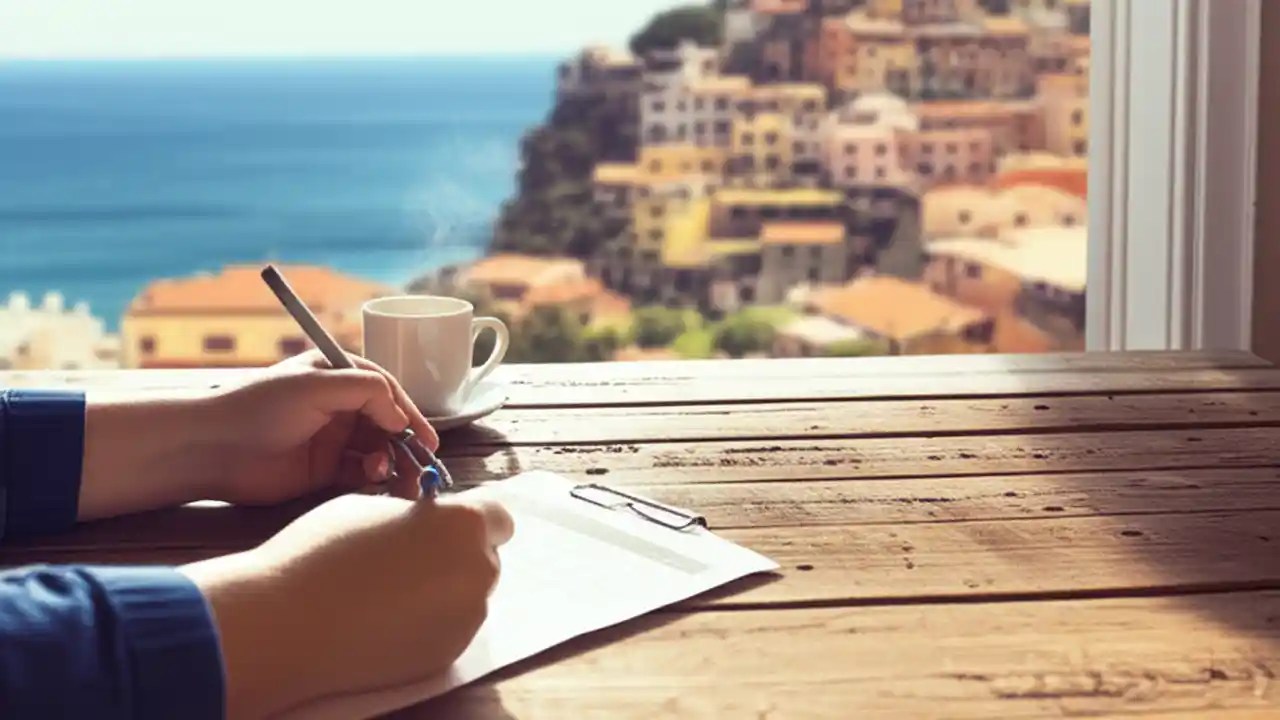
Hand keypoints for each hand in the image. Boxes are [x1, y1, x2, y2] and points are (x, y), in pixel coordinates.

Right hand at [180, 492, 514, 718]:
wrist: (287, 623)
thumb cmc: (323, 550)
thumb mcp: (373, 506)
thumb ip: (416, 514)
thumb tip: (427, 522)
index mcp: (464, 525)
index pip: (498, 519)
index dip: (472, 521)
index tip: (444, 527)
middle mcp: (477, 571)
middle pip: (485, 558)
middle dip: (458, 556)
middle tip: (411, 560)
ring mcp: (466, 619)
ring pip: (468, 596)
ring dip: (445, 591)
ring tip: (391, 593)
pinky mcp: (446, 655)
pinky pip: (450, 629)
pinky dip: (429, 623)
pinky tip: (386, 621)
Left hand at [204, 350, 439, 504]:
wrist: (211, 448)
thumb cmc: (259, 406)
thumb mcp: (317, 385)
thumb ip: (366, 392)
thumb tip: (401, 418)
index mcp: (339, 376)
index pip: (387, 392)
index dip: (410, 414)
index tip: (428, 440)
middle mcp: (340, 407)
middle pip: (388, 426)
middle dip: (407, 445)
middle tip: (422, 468)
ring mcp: (333, 440)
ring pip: (379, 452)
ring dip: (394, 464)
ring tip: (397, 479)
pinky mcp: (324, 472)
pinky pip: (361, 476)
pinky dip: (374, 480)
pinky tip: (374, 482)